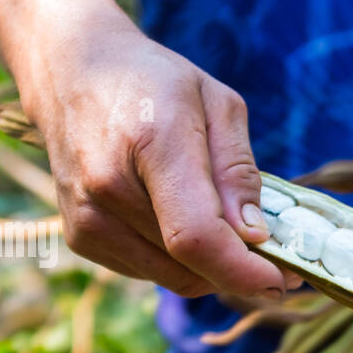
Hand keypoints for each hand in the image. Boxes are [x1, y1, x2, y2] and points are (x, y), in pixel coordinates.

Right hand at [17, 7, 295, 296]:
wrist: (67, 71)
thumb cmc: (153, 82)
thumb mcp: (217, 103)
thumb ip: (239, 171)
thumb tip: (255, 236)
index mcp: (152, 143)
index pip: (196, 236)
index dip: (244, 272)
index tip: (285, 281)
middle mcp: (108, 186)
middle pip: (191, 264)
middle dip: (242, 270)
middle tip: (276, 256)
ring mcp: (87, 217)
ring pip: (175, 277)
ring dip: (211, 268)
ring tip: (224, 226)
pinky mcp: (80, 237)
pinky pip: (151, 272)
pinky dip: (179, 261)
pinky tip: (178, 218)